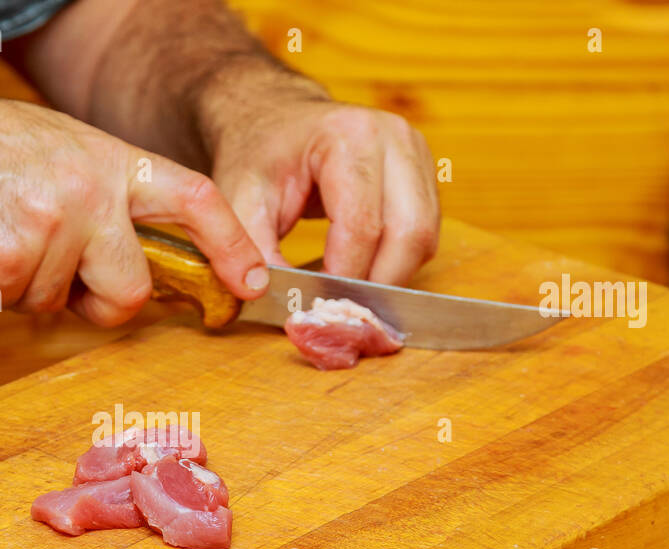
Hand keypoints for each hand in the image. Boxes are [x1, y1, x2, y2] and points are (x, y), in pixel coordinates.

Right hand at [0, 79, 267, 325]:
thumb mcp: (58, 151)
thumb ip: (104, 200)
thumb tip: (137, 267)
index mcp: (108, 160)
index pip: (194, 199)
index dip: (230, 245)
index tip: (251, 282)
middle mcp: (90, 193)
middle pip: (132, 291)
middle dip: (103, 307)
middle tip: (63, 285)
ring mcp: (51, 229)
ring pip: (59, 306)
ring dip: (25, 289)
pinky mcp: (6, 265)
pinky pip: (10, 309)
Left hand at [207, 94, 439, 284]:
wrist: (277, 121)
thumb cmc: (259, 157)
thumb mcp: (241, 202)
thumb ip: (255, 253)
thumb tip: (282, 303)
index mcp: (348, 136)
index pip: (362, 226)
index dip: (342, 276)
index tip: (316, 304)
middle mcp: (393, 138)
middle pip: (408, 234)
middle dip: (375, 283)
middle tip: (339, 308)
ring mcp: (415, 152)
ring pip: (424, 238)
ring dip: (390, 276)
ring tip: (349, 292)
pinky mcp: (424, 172)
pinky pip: (426, 233)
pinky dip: (399, 262)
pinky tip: (364, 270)